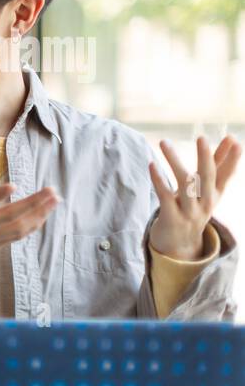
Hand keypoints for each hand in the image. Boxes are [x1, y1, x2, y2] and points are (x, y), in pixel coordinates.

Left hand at [148, 136, 240, 260]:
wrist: (180, 246)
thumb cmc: (193, 209)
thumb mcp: (207, 190)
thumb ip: (217, 164)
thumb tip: (231, 138)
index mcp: (215, 195)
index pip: (226, 174)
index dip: (231, 159)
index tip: (234, 140)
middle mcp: (205, 203)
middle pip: (207, 178)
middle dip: (205, 158)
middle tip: (202, 138)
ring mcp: (189, 212)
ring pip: (184, 184)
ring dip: (174, 161)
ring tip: (164, 142)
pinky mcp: (171, 218)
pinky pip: (165, 196)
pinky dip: (158, 180)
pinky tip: (152, 164)